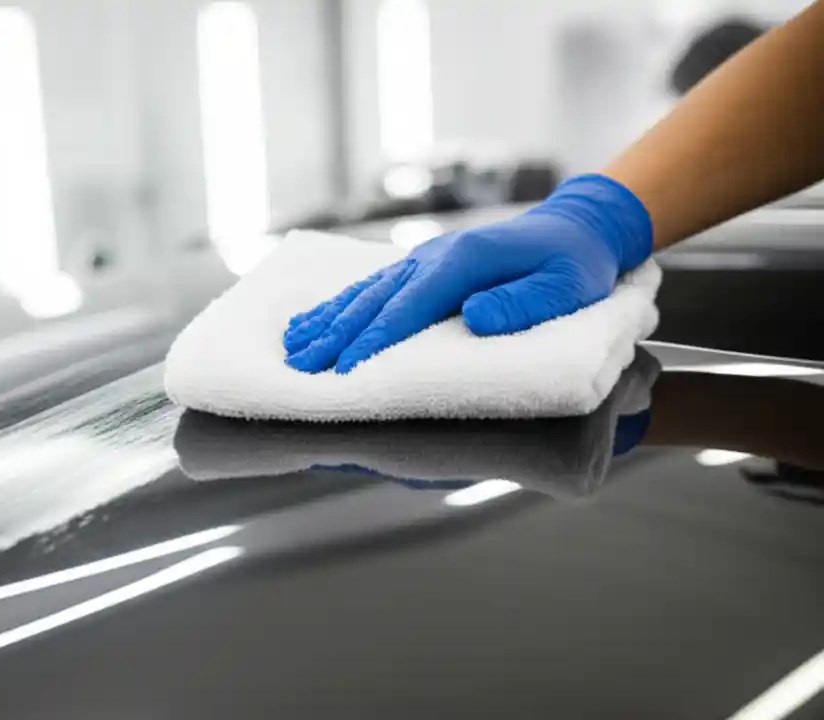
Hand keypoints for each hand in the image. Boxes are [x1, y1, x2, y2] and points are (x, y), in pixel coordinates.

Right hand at [283, 174, 653, 373]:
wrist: (578, 225)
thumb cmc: (576, 263)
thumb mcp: (568, 285)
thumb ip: (523, 303)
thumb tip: (472, 319)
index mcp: (465, 261)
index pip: (410, 307)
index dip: (375, 341)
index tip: (346, 370)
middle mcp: (434, 256)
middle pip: (375, 301)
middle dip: (336, 336)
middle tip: (303, 368)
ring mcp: (423, 259)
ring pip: (365, 293)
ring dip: (328, 321)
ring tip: (294, 348)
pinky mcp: (421, 267)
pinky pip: (371, 287)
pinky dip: (337, 305)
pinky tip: (311, 320)